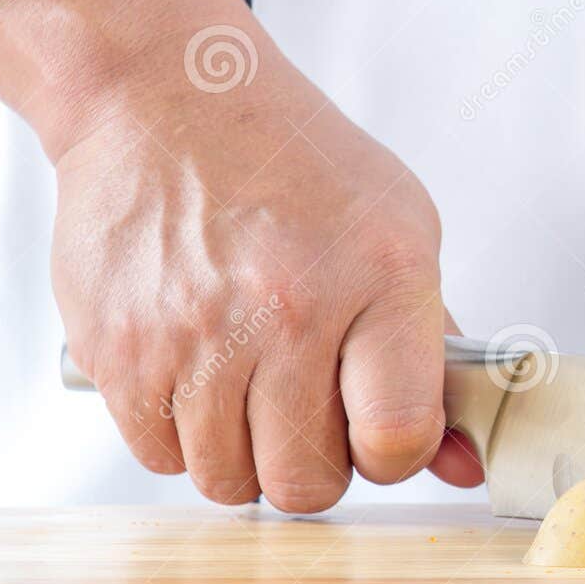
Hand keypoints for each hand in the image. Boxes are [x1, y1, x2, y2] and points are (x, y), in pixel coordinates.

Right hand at [52, 39, 481, 511]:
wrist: (168, 101)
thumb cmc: (296, 165)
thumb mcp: (402, 231)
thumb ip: (435, 356)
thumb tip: (465, 465)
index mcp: (379, 278)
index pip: (396, 433)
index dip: (396, 455)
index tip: (383, 432)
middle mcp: (288, 310)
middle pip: (306, 482)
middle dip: (317, 465)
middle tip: (311, 414)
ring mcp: (196, 334)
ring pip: (228, 481)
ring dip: (246, 453)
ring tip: (251, 385)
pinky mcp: (119, 349)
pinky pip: (158, 455)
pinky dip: (181, 436)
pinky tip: (198, 374)